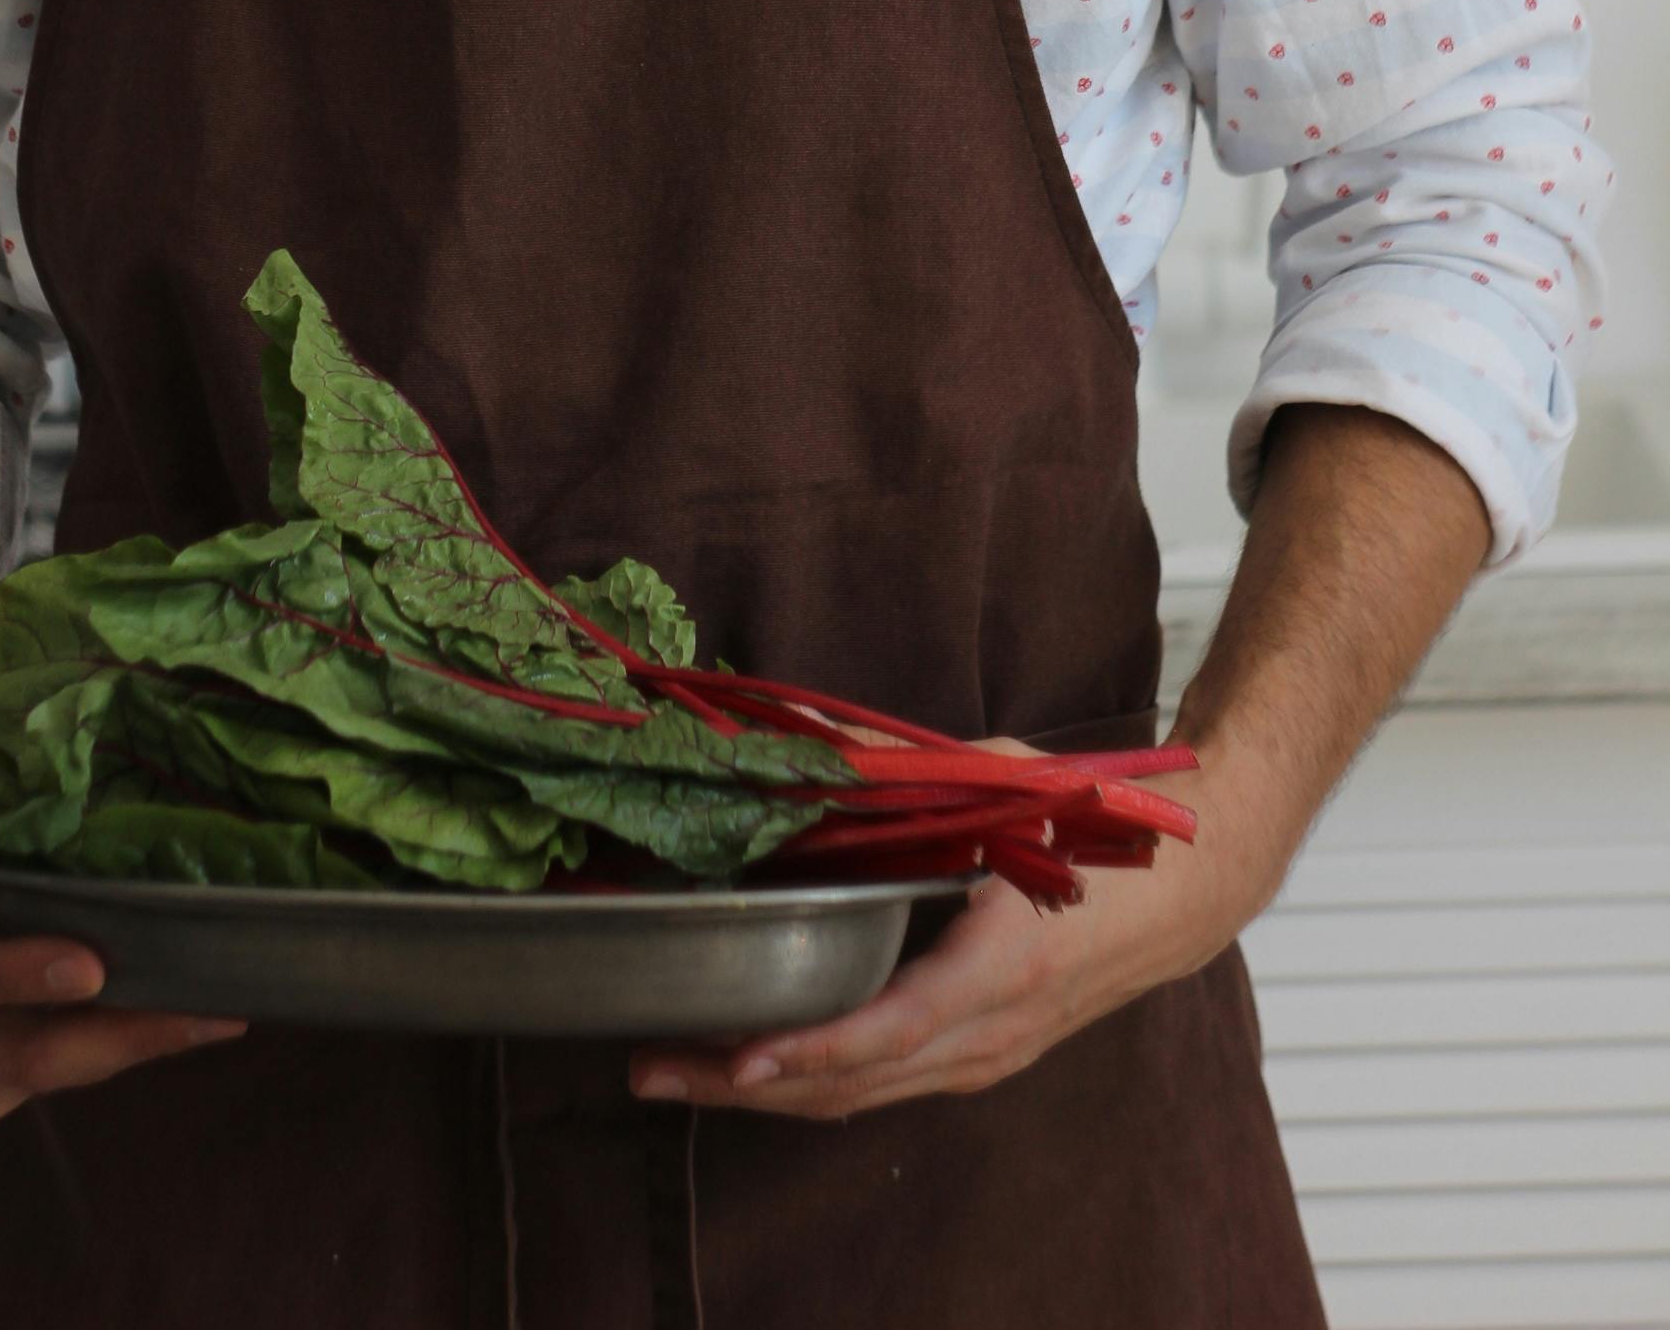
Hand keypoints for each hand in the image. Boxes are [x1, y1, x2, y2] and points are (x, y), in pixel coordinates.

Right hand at [0, 730, 245, 1132]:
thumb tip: (10, 789)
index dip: (10, 977)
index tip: (91, 966)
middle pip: (10, 1054)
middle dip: (111, 1034)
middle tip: (203, 1011)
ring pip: (42, 1074)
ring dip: (128, 1048)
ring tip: (218, 1015)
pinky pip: (50, 1076)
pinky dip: (111, 1049)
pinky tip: (175, 1016)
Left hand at [628, 739, 1243, 1122]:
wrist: (1177, 898)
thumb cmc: (1088, 831)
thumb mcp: (1003, 781)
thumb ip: (902, 766)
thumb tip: (804, 732)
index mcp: (998, 963)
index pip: (892, 1026)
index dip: (811, 1048)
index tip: (739, 1057)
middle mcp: (988, 1031)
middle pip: (854, 1081)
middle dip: (744, 1083)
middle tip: (650, 1069)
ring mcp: (983, 1058)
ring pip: (859, 1097)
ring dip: (763, 1093)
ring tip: (672, 1072)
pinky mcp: (974, 1061)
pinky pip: (880, 1087)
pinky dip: (809, 1083)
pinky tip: (749, 1066)